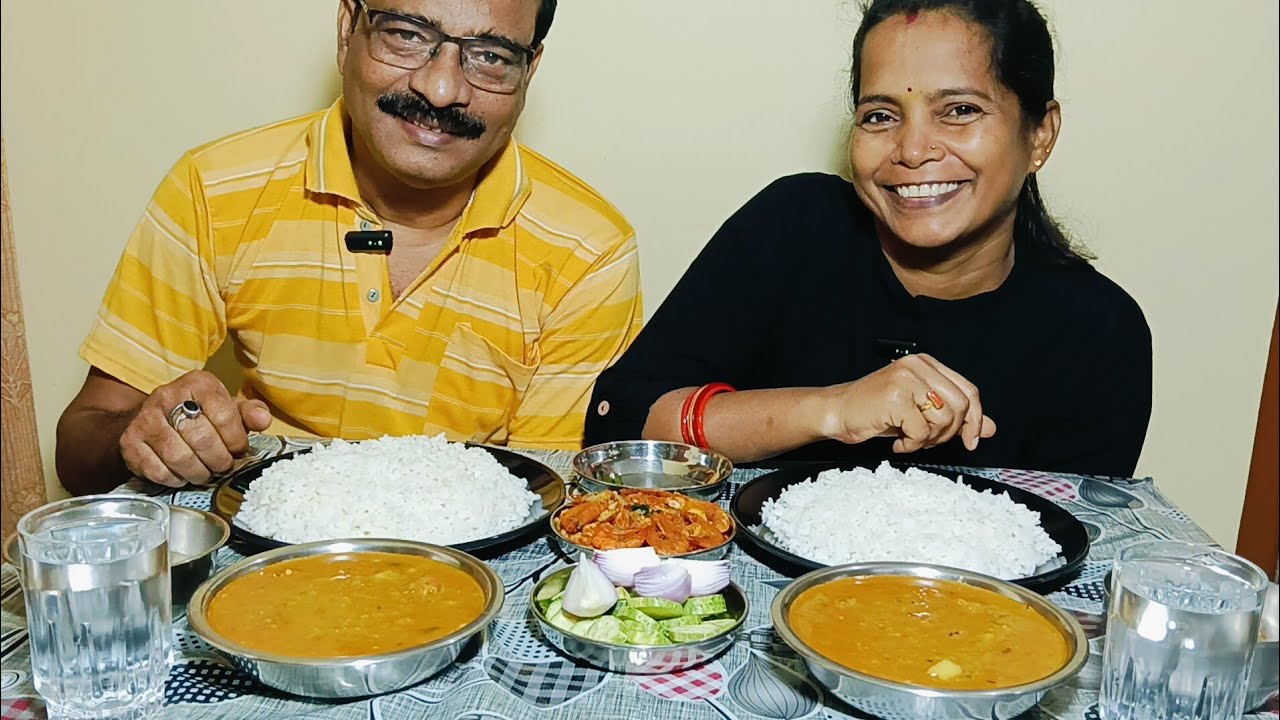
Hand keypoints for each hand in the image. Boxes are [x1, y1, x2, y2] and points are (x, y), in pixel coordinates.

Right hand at [119, 371, 272, 486]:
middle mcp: (168, 396)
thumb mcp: (226, 407)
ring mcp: (145, 419)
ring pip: (180, 457)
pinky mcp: (130, 442)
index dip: (236, 440)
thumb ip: (249, 413)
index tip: (239, 450)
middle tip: (224, 466)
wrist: (150, 418)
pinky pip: (158, 471)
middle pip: (202, 439)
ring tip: (206, 472)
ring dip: (199, 472)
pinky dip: (176, 479)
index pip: (224, 414)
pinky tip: (183, 475)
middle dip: (220, 460)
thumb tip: (264, 419)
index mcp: (198, 383)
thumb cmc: (198, 415)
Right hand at [822, 354, 996, 453]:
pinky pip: (922, 430)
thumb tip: (990, 428)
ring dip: (930, 439)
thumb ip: (955, 417)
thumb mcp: (921, 413)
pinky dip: (913, 444)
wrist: (837, 412)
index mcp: (927, 364)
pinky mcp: (896, 397)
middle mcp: (918, 366)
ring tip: (911, 441)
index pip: (969, 390)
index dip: (975, 419)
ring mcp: (906, 379)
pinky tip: (899, 444)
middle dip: (949, 432)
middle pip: (961, 405)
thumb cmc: (876, 411)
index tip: (971, 441)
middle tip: (929, 441)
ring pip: (944, 418)